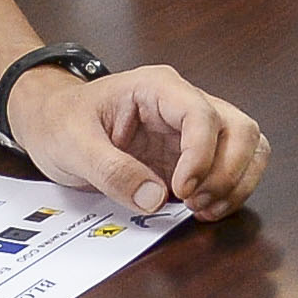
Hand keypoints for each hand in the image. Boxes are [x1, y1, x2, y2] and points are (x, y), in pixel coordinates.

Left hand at [11, 60, 273, 216]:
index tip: (182, 190)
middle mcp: (184, 103)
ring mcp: (194, 129)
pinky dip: (230, 191)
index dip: (201, 155)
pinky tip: (204, 210)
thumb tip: (155, 199)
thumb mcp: (72, 145)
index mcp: (157, 88)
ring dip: (236, 182)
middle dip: (226, 172)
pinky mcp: (194, 154)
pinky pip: (234, 167)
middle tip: (193, 203)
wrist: (49, 124)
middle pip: (239, 129)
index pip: (202, 114)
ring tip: (203, 210)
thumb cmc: (59, 122)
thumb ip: (111, 170)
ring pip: (248, 146)